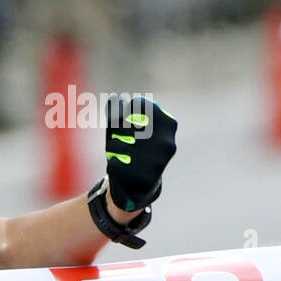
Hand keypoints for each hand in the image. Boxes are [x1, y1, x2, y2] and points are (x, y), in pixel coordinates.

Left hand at [104, 95, 175, 211]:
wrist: (141, 182)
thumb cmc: (133, 146)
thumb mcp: (126, 127)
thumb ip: (117, 111)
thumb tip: (113, 98)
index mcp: (168, 124)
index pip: (138, 104)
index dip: (123, 109)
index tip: (124, 116)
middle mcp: (167, 143)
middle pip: (123, 124)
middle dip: (117, 129)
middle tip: (121, 136)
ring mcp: (158, 161)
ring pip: (115, 146)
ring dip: (112, 147)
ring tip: (120, 152)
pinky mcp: (145, 178)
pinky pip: (114, 164)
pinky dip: (113, 163)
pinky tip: (122, 167)